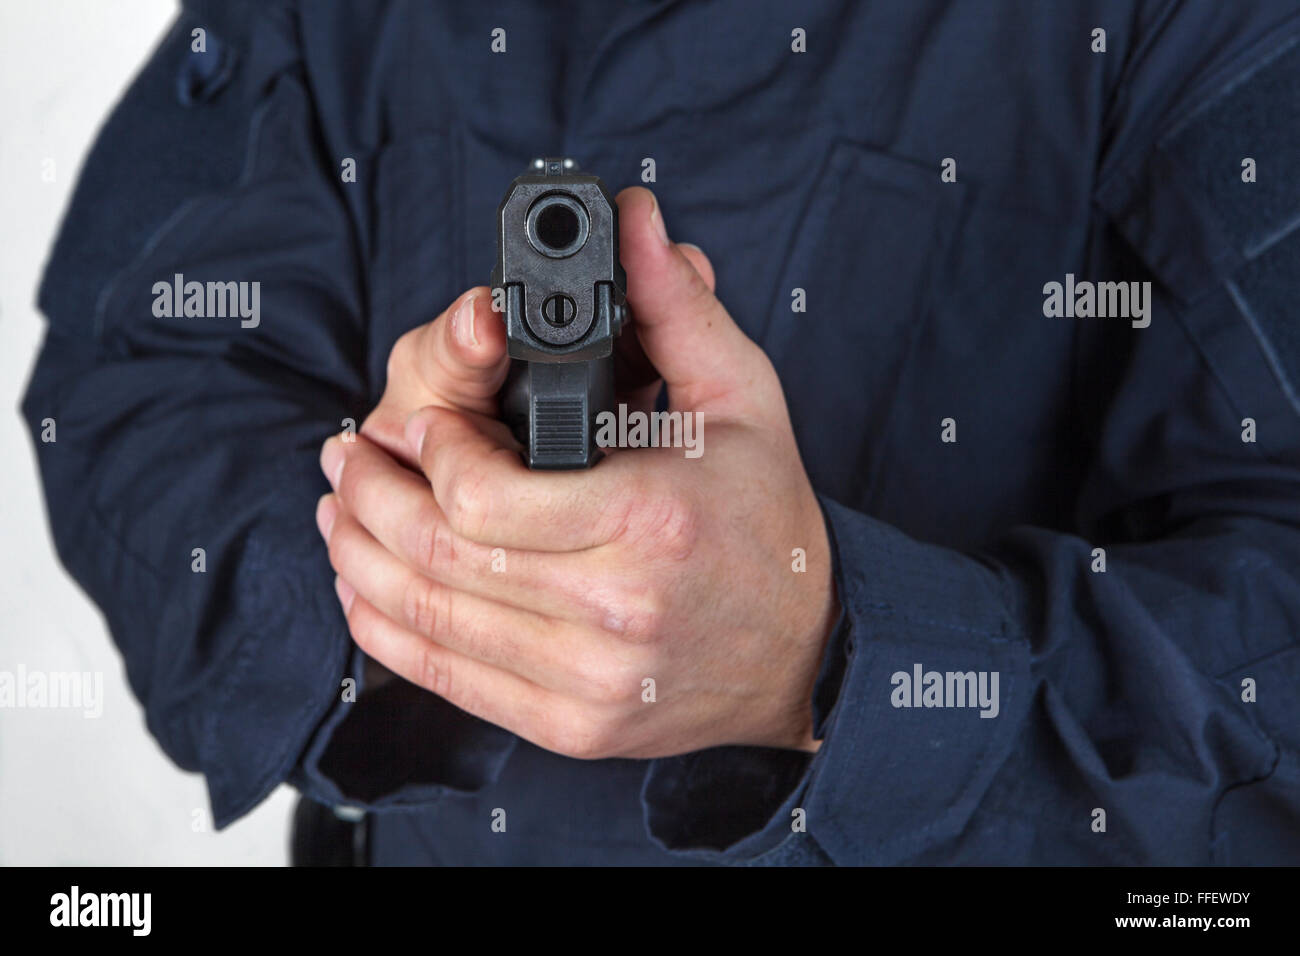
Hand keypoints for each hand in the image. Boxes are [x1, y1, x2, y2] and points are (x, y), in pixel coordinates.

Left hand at [317, 187, 838, 758]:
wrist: (805, 650)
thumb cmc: (768, 522)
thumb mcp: (739, 400)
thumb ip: (676, 308)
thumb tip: (634, 223)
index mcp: (648, 521)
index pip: (479, 494)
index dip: (428, 449)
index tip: (424, 424)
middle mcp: (611, 611)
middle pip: (435, 555)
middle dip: (368, 496)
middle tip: (346, 457)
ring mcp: (585, 680)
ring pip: (425, 620)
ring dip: (360, 560)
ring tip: (340, 513)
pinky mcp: (568, 723)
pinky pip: (446, 680)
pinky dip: (387, 632)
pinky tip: (366, 590)